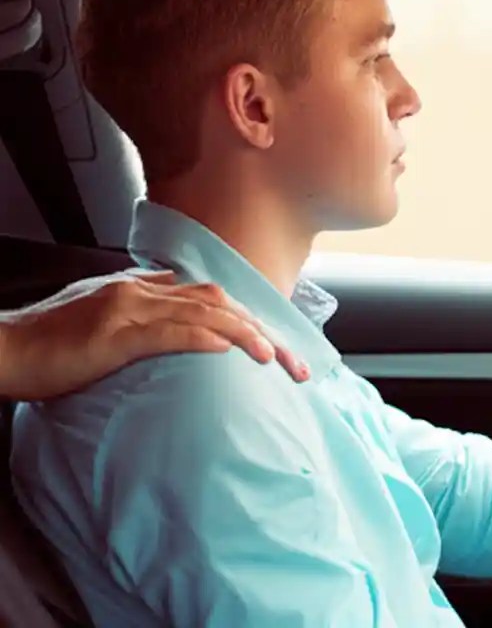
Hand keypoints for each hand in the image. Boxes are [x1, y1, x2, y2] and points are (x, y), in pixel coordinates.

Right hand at [0, 270, 308, 400]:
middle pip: (221, 303)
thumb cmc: (51, 345)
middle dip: (264, 332)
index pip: (213, 298)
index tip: (282, 350)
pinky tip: (226, 350)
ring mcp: (128, 308)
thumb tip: (189, 326)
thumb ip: (145, 319)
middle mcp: (143, 291)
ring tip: (274, 358)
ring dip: (245, 335)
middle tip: (298, 365)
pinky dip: (202, 338)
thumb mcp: (106, 324)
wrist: (5, 349)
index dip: (253, 321)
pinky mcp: (113, 332)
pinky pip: (167, 331)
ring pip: (204, 313)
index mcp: (144, 289)